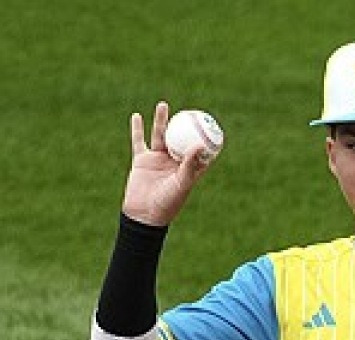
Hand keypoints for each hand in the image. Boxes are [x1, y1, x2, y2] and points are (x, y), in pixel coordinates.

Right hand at [121, 102, 212, 226]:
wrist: (144, 213)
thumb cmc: (168, 202)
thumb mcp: (182, 183)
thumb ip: (190, 165)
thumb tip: (199, 145)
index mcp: (189, 168)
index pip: (200, 150)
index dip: (205, 137)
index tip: (211, 123)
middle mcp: (174, 162)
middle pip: (180, 137)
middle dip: (184, 124)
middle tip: (188, 109)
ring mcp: (157, 160)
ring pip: (160, 135)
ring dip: (161, 120)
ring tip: (163, 104)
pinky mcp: (141, 160)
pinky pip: (139, 141)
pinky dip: (137, 129)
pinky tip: (137, 116)